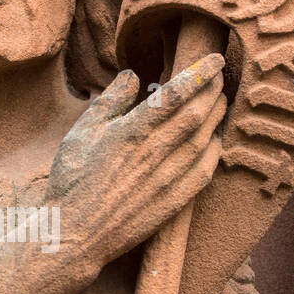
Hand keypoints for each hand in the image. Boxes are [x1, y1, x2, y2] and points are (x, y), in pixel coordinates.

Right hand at [46, 57, 225, 274]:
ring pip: (203, 140)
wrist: (74, 235)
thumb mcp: (80, 134)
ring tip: (222, 101)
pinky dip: (214, 152)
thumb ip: (109, 102)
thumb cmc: (72, 182)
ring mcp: (166, 180)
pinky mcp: (172, 202)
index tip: (215, 59)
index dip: (199, 73)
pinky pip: (203, 172)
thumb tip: (131, 75)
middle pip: (196, 114)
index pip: (175, 94)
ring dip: (216, 117)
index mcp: (130, 132)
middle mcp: (153, 154)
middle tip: (221, 77)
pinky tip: (215, 141)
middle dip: (213, 91)